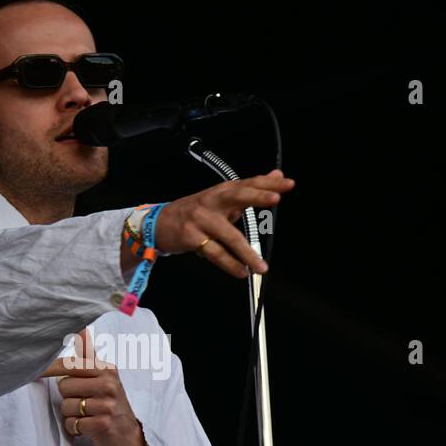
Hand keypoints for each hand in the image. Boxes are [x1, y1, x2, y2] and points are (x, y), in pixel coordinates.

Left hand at [36, 326, 146, 445]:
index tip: (33, 370)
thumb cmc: (109, 403)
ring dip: (71, 414)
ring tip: (86, 415)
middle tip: (84, 402)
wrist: (127, 436)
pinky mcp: (103, 424)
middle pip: (64, 386)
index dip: (48, 368)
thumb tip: (82, 328)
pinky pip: (72, 423)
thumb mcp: (104, 376)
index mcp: (106, 369)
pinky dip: (75, 428)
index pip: (69, 364)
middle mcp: (108, 384)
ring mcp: (107, 404)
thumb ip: (89, 355)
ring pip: (66, 406)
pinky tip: (86, 427)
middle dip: (68, 397)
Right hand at [139, 168, 294, 277]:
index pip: (248, 183)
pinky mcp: (192, 238)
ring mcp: (201, 220)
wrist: (158, 223)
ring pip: (229, 235)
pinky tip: (241, 271)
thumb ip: (249, 190)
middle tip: (276, 198)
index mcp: (222, 191)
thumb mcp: (220, 197)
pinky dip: (230, 264)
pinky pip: (215, 253)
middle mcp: (212, 201)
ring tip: (261, 266)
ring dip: (247, 253)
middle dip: (257, 196)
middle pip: (237, 196)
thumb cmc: (195, 212)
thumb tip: (276, 174)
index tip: (287, 184)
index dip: (268, 182)